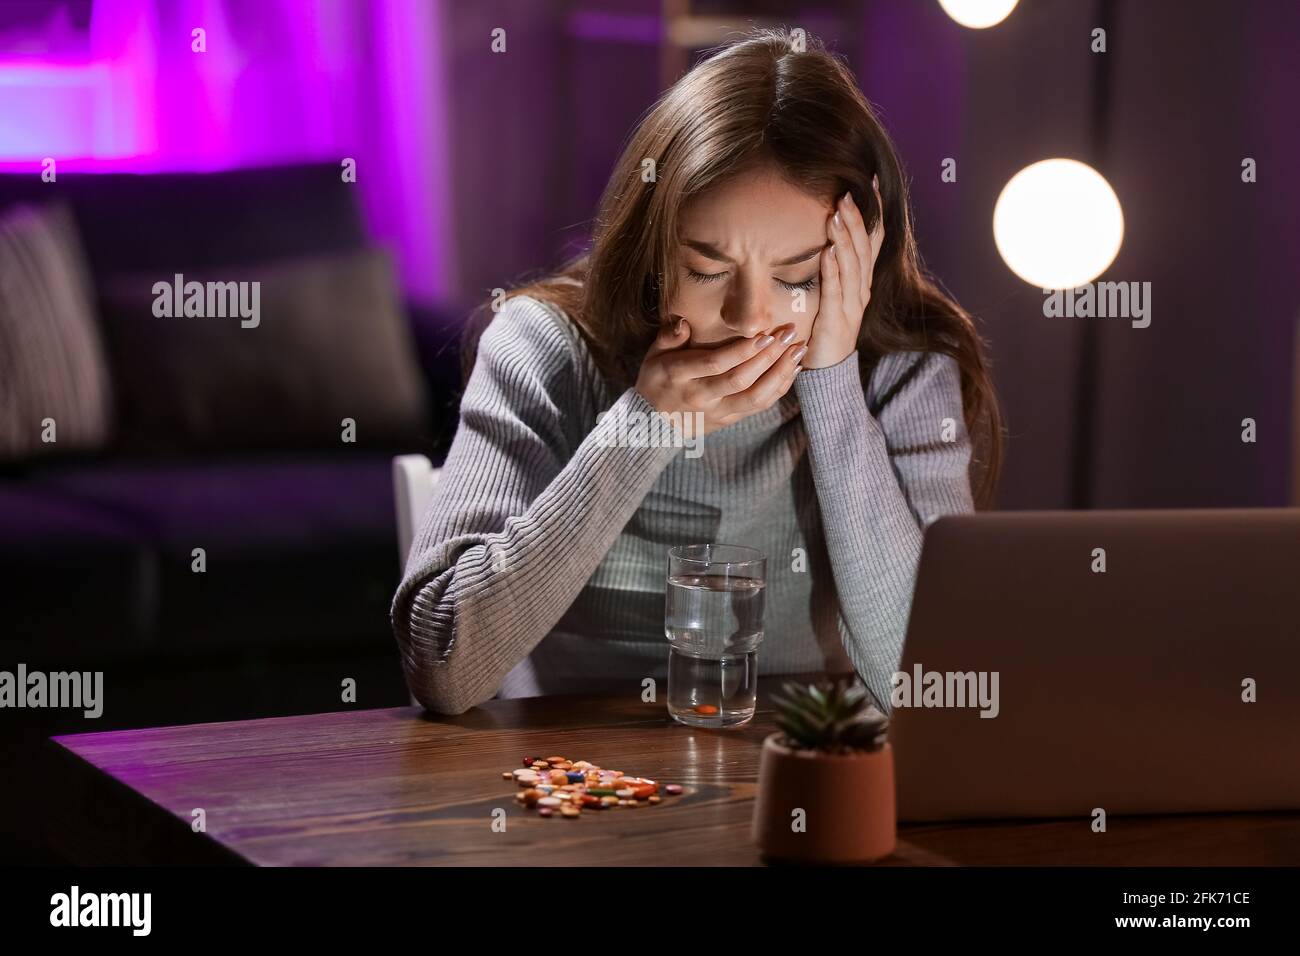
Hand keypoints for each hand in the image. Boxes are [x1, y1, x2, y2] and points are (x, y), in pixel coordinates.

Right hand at [635, 317, 805, 434]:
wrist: (654, 423)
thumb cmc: (657, 380)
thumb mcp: (652, 355)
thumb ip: (668, 336)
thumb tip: (682, 322)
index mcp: (679, 376)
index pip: (715, 364)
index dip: (742, 351)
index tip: (764, 334)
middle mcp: (700, 397)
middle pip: (740, 380)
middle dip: (768, 357)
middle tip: (788, 334)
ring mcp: (717, 412)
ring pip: (754, 397)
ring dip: (780, 374)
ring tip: (798, 350)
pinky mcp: (730, 420)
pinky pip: (759, 406)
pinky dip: (779, 388)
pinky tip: (793, 369)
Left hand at [801, 177, 885, 368]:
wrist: (829, 372)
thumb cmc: (826, 330)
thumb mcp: (834, 294)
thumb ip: (834, 267)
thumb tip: (826, 234)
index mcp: (863, 281)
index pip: (873, 239)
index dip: (874, 211)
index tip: (870, 181)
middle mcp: (862, 290)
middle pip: (863, 248)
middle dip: (856, 218)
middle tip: (847, 191)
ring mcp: (852, 306)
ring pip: (851, 265)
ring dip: (845, 238)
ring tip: (837, 212)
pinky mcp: (837, 322)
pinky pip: (835, 292)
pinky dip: (832, 271)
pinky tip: (827, 252)